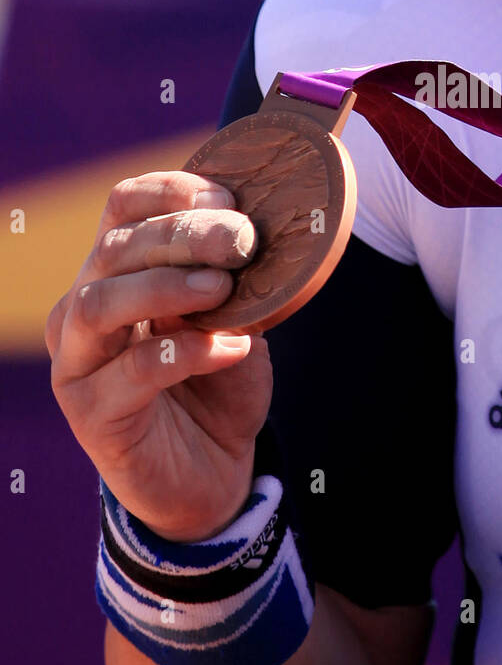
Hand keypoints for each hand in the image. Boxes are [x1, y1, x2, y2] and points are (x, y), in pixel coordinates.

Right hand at [46, 171, 272, 541]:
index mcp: (116, 272)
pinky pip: (131, 372)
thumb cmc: (219, 383)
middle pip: (113, 249)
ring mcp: (78, 363)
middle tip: (240, 240)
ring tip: (223, 288)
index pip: (122, 208)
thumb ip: (236, 277)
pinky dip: (186, 352)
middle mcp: (83, 309)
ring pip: (98, 304)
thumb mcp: (236, 317)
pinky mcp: (91, 415)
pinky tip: (233, 347)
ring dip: (165, 286)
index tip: (228, 198)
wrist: (214, 472)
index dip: (170, 192)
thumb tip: (261, 229)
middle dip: (180, 235)